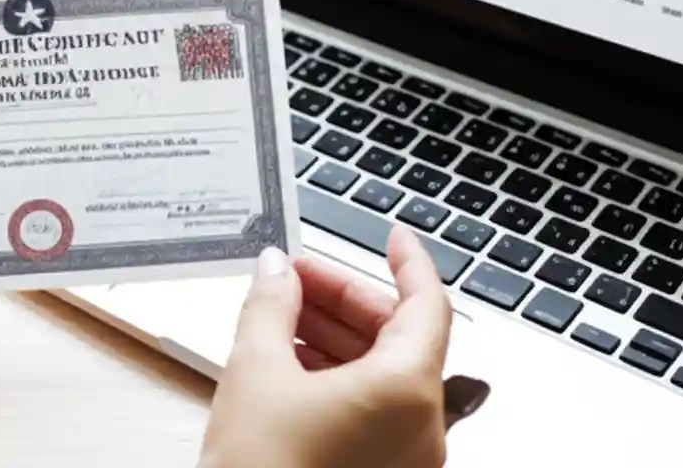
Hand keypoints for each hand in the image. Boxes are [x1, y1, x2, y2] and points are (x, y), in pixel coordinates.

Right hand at [198, 225, 451, 467]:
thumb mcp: (255, 371)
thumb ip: (269, 304)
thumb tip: (273, 270)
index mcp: (406, 390)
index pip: (427, 302)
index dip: (407, 261)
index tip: (391, 236)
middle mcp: (422, 426)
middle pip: (399, 337)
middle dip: (343, 300)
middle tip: (295, 277)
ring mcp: (407, 458)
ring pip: (383, 375)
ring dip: (335, 338)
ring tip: (280, 316)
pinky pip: (373, 411)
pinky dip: (339, 379)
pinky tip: (290, 365)